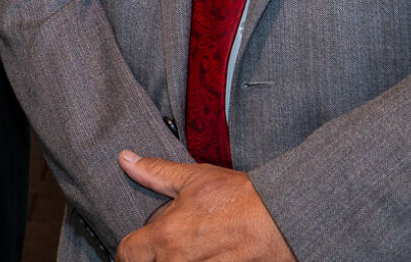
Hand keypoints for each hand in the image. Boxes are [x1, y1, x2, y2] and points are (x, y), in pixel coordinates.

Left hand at [115, 151, 294, 261]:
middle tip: (165, 247)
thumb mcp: (195, 178)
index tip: (136, 247)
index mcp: (167, 235)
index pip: (127, 254)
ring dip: (175, 261)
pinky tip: (206, 256)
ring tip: (187, 251)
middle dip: (153, 258)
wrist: (284, 219)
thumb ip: (156, 172)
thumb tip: (126, 159)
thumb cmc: (241, 198)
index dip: (127, 251)